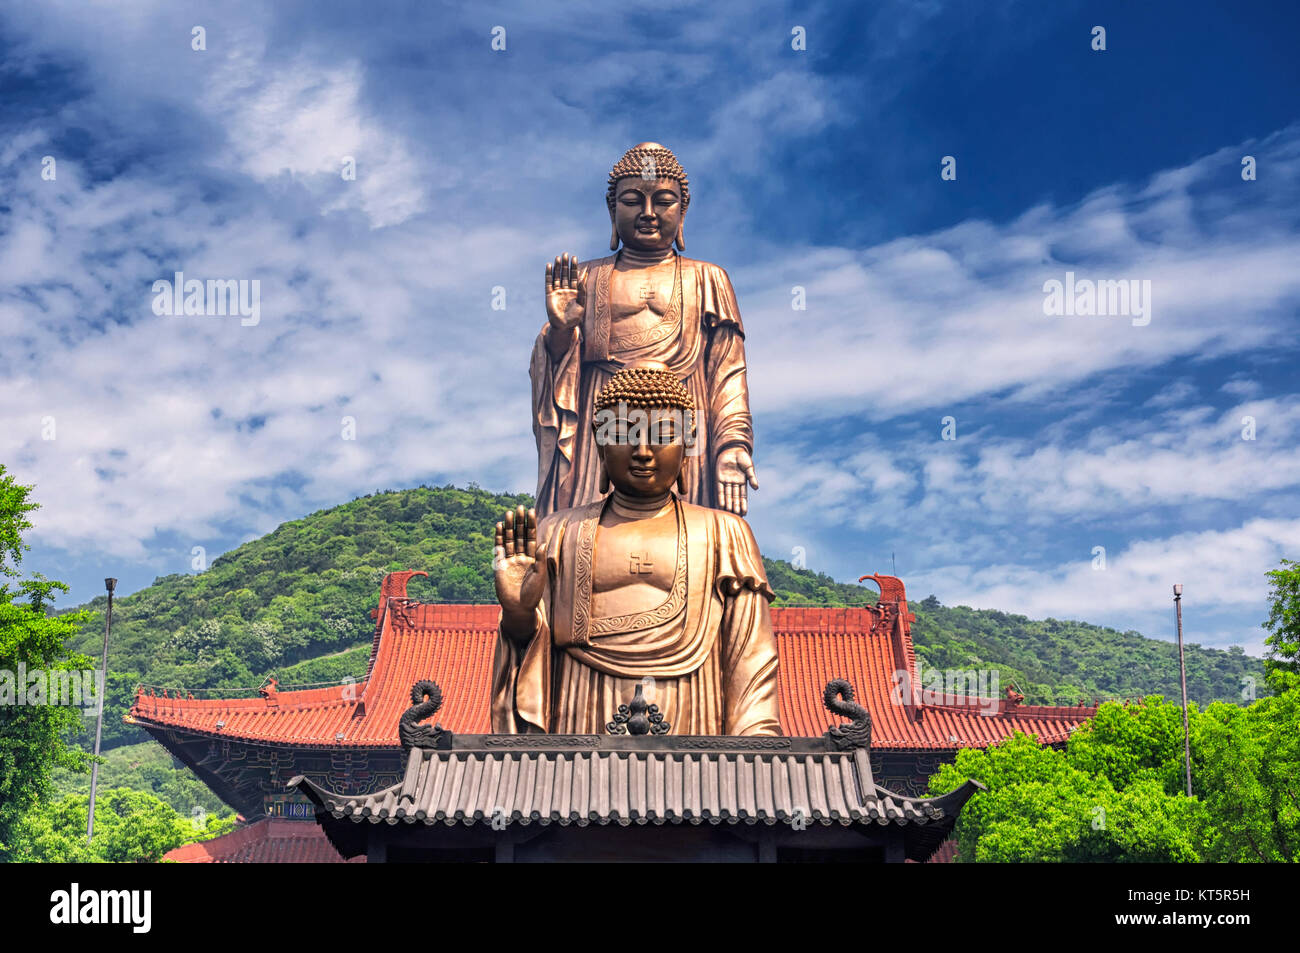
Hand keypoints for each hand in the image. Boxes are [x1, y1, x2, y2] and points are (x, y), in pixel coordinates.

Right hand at [494, 505, 546, 620]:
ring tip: (508, 513)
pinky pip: (499, 548)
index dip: (531, 525)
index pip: (532, 537)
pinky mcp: (500, 565)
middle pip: (520, 535)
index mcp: (533, 558)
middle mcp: (521, 557)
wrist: (519, 608)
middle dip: (519, 522)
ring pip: (509, 539)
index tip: (531, 511)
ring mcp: (510, 560)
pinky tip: (498, 526)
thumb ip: (541, 559)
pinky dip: (498, 537)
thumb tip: (543, 543)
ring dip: (508, 527)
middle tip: (519, 507)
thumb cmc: (533, 594)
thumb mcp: (540, 575)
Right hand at [545, 253, 586, 332]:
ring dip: (557, 267)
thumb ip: (582, 291)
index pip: (574, 276)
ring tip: (558, 257)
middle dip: (565, 264)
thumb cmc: (575, 318)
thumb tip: (584, 277)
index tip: (574, 257)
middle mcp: (566, 290)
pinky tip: (549, 266)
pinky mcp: (549, 295)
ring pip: (557, 276)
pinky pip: (549, 282)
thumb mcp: (581, 304)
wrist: (564, 327)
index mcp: (575, 292)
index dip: (574, 267)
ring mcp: (557, 292)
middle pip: (565, 274)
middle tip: (565, 254)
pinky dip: (549, 274)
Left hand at [716, 447, 758, 515]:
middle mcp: (734, 483)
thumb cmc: (743, 457)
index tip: (744, 513)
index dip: (743, 504)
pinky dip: (720, 497)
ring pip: (727, 495)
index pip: (742, 496)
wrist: (733, 448)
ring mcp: (726, 481)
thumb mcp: (749, 467)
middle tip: (736, 516)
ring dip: (728, 504)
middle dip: (735, 506)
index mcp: (742, 481)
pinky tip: (720, 504)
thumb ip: (752, 477)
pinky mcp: (719, 478)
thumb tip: (756, 488)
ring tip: (728, 513)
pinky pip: (720, 489)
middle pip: (735, 497)